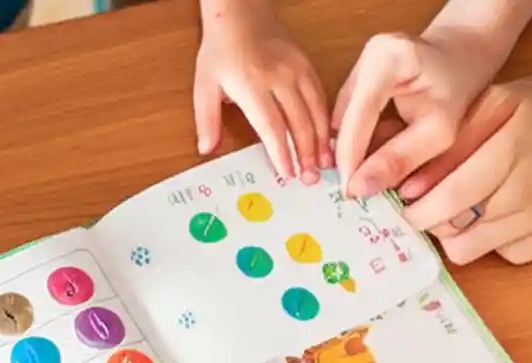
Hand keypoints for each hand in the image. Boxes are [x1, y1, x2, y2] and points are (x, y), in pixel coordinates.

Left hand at [195, 0, 329, 182]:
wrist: (240, 12)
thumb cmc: (220, 50)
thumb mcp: (204, 85)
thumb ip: (206, 119)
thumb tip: (206, 149)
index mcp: (252, 85)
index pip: (272, 127)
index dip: (282, 153)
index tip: (288, 173)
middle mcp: (279, 78)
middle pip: (299, 123)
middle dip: (306, 154)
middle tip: (310, 178)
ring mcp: (296, 70)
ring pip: (316, 111)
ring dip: (321, 140)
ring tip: (324, 164)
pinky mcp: (307, 65)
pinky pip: (321, 97)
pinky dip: (326, 120)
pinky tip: (327, 138)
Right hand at [333, 33, 492, 197]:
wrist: (464, 56)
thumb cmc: (460, 89)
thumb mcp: (438, 130)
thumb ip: (399, 159)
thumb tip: (358, 187)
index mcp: (387, 60)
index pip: (358, 116)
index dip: (349, 157)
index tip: (348, 193)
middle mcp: (366, 56)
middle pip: (344, 117)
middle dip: (347, 157)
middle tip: (352, 193)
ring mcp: (358, 63)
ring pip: (343, 118)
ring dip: (350, 150)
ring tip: (358, 181)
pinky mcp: (357, 75)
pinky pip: (349, 115)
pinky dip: (357, 139)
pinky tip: (365, 161)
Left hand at [399, 69, 531, 264]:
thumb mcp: (492, 103)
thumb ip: (450, 143)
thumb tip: (409, 187)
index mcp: (512, 149)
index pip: (451, 198)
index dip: (418, 208)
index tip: (404, 203)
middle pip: (457, 229)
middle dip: (431, 221)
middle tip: (428, 204)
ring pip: (475, 248)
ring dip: (458, 231)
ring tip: (464, 204)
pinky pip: (505, 254)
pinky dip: (491, 239)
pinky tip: (497, 212)